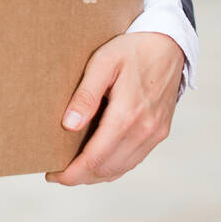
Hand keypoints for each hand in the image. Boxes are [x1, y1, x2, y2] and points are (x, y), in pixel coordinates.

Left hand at [45, 32, 184, 185]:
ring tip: (72, 170)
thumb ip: (85, 95)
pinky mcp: (160, 132)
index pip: (96, 158)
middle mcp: (145, 130)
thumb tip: (69, 126)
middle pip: (107, 169)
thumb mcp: (102, 63)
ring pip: (122, 168)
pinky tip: (98, 162)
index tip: (52, 175)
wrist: (169, 44)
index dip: (72, 172)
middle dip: (80, 177)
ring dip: (96, 175)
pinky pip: (134, 159)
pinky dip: (113, 167)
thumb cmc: (131, 50)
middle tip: (56, 175)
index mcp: (128, 115)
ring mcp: (155, 133)